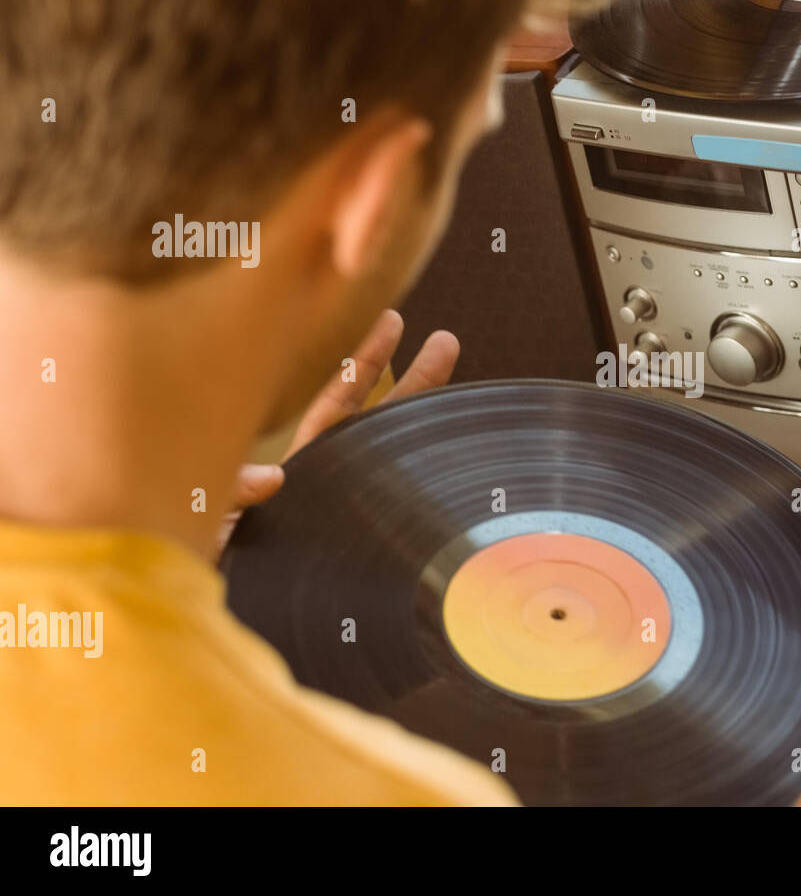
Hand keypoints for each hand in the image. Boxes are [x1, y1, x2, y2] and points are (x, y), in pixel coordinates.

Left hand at [216, 309, 458, 551]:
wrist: (212, 621)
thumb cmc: (195, 572)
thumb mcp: (197, 517)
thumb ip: (230, 491)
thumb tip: (278, 476)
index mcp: (293, 475)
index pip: (336, 407)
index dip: (364, 366)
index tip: (393, 325)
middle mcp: (324, 489)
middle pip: (377, 425)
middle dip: (412, 382)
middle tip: (447, 342)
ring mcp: (340, 515)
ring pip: (390, 461)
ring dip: (425, 425)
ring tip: (460, 396)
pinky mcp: (349, 551)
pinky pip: (392, 520)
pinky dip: (422, 501)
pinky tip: (457, 486)